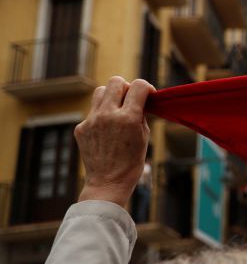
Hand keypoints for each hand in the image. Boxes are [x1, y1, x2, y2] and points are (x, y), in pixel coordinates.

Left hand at [75, 77, 154, 206]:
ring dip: (111, 96)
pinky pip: (92, 111)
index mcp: (128, 118)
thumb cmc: (131, 162)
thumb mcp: (144, 136)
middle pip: (116, 81)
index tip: (148, 95)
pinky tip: (106, 130)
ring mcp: (92, 121)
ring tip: (116, 109)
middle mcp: (108, 115)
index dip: (147, 87)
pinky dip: (101, 115)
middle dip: (126, 87)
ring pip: (101, 91)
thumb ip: (140, 114)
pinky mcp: (81, 128)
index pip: (139, 86)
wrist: (108, 182)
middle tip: (130, 99)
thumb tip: (138, 100)